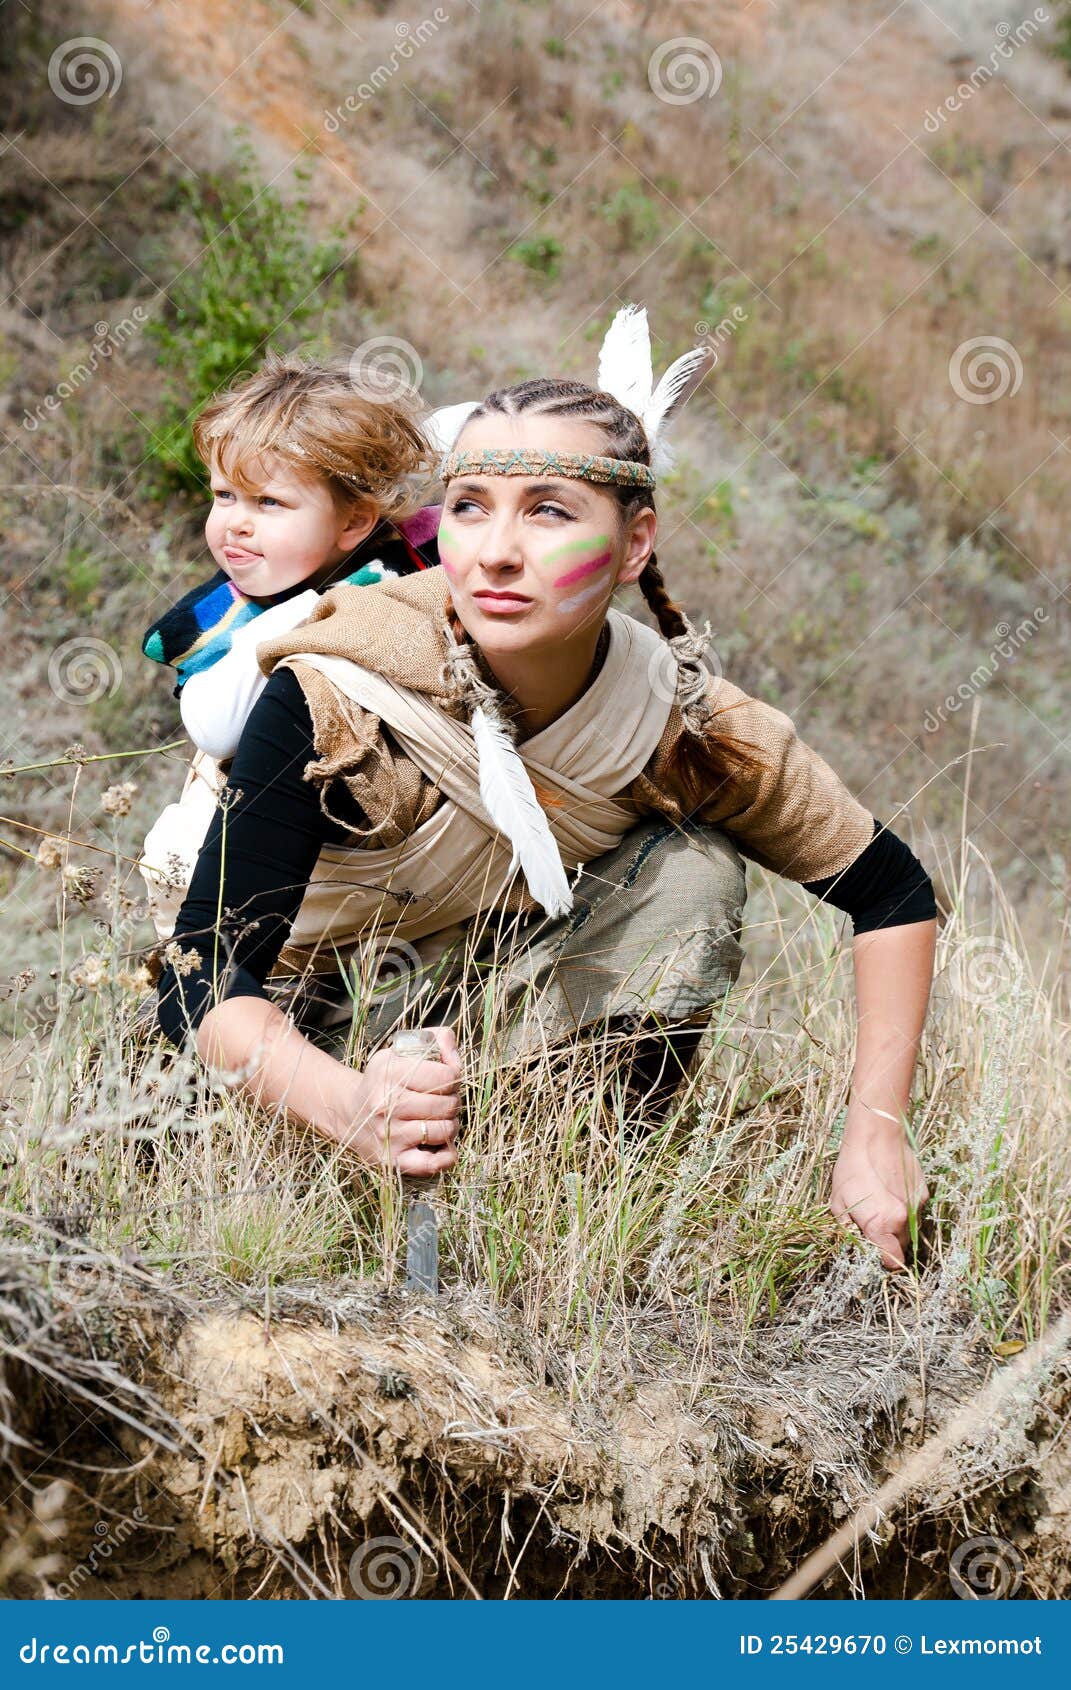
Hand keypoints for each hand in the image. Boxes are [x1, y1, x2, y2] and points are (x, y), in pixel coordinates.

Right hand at [333, 1026, 461, 1173]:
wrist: (349, 1114)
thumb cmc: (385, 1081)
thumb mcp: (401, 1052)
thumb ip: (434, 1040)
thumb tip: (452, 1049)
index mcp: (389, 1072)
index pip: (446, 1076)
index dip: (454, 1076)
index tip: (446, 1079)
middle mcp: (385, 1104)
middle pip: (447, 1105)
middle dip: (453, 1102)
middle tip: (443, 1101)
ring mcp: (388, 1134)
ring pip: (443, 1131)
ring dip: (450, 1126)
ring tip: (439, 1120)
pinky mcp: (392, 1160)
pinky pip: (431, 1164)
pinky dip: (446, 1157)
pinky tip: (444, 1147)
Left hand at [829, 1113, 928, 1271]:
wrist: (877, 1136)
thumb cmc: (852, 1168)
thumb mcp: (838, 1201)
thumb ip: (849, 1229)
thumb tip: (857, 1244)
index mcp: (880, 1225)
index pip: (892, 1261)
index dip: (884, 1261)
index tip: (876, 1253)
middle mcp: (903, 1220)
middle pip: (901, 1246)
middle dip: (889, 1242)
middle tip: (873, 1226)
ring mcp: (917, 1207)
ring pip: (910, 1229)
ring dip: (898, 1225)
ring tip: (881, 1203)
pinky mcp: (924, 1194)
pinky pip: (915, 1211)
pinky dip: (905, 1208)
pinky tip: (892, 1191)